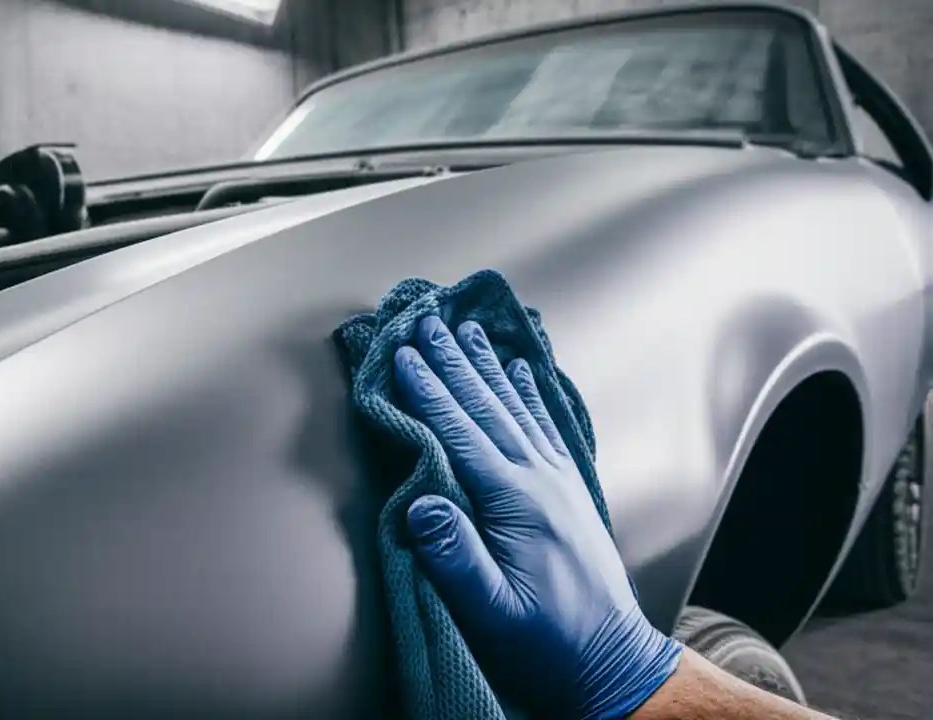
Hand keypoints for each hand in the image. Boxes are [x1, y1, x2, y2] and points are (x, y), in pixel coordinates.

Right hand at [394, 316, 680, 718]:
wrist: (612, 661)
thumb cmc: (545, 643)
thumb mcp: (492, 612)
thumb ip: (456, 556)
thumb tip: (422, 502)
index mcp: (515, 503)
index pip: (461, 434)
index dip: (428, 392)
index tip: (402, 354)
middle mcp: (540, 480)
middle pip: (487, 407)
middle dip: (453, 361)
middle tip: (427, 319)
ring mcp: (560, 481)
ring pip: (516, 408)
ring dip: (487, 367)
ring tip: (468, 329)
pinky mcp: (570, 490)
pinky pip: (547, 426)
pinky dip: (530, 393)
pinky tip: (520, 371)